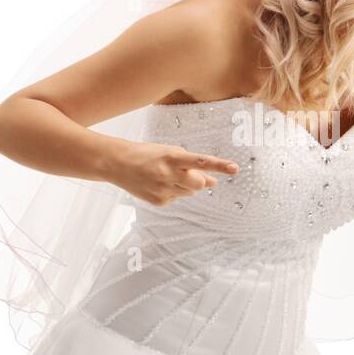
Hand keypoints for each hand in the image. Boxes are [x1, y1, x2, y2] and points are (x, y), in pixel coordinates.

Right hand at [108, 141, 238, 205]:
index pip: (202, 161)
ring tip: (166, 176)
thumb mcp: (170, 153)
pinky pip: (176, 199)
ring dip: (185, 185)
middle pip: (199, 184)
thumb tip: (213, 181)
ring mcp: (163, 190)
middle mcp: (169, 174)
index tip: (235, 168)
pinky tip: (157, 184)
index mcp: (173, 157)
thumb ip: (192, 165)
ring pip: (189, 192)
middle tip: (189, 175)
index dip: (220, 166)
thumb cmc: (148, 155)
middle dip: (200, 181)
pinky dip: (172, 192)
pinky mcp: (158, 202)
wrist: (118, 163)